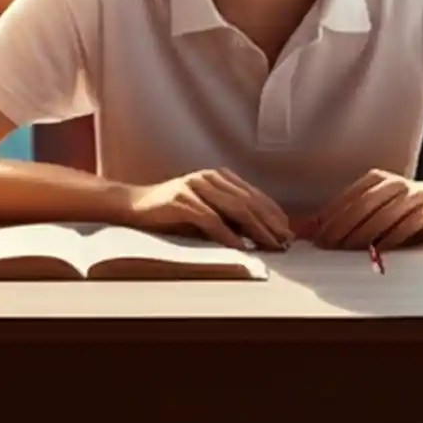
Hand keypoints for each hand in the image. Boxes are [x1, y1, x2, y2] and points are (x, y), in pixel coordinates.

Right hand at [121, 168, 294, 250]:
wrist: (133, 206)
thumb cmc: (171, 213)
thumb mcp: (205, 212)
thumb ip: (228, 216)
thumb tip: (259, 234)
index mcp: (219, 177)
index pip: (254, 195)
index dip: (274, 213)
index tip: (289, 231)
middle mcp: (210, 177)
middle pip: (249, 201)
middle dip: (271, 223)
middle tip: (286, 241)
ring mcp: (196, 186)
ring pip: (235, 208)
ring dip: (256, 229)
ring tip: (271, 244)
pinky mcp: (182, 200)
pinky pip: (211, 219)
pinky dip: (228, 234)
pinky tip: (240, 246)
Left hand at [310, 168, 422, 249]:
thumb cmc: (414, 207)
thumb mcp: (382, 204)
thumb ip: (353, 215)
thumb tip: (314, 228)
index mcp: (377, 179)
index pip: (346, 198)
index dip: (328, 217)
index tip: (313, 236)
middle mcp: (392, 184)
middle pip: (360, 207)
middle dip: (338, 228)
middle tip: (323, 246)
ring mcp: (411, 195)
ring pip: (379, 217)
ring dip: (359, 236)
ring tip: (343, 252)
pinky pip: (405, 226)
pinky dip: (389, 240)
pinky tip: (376, 253)